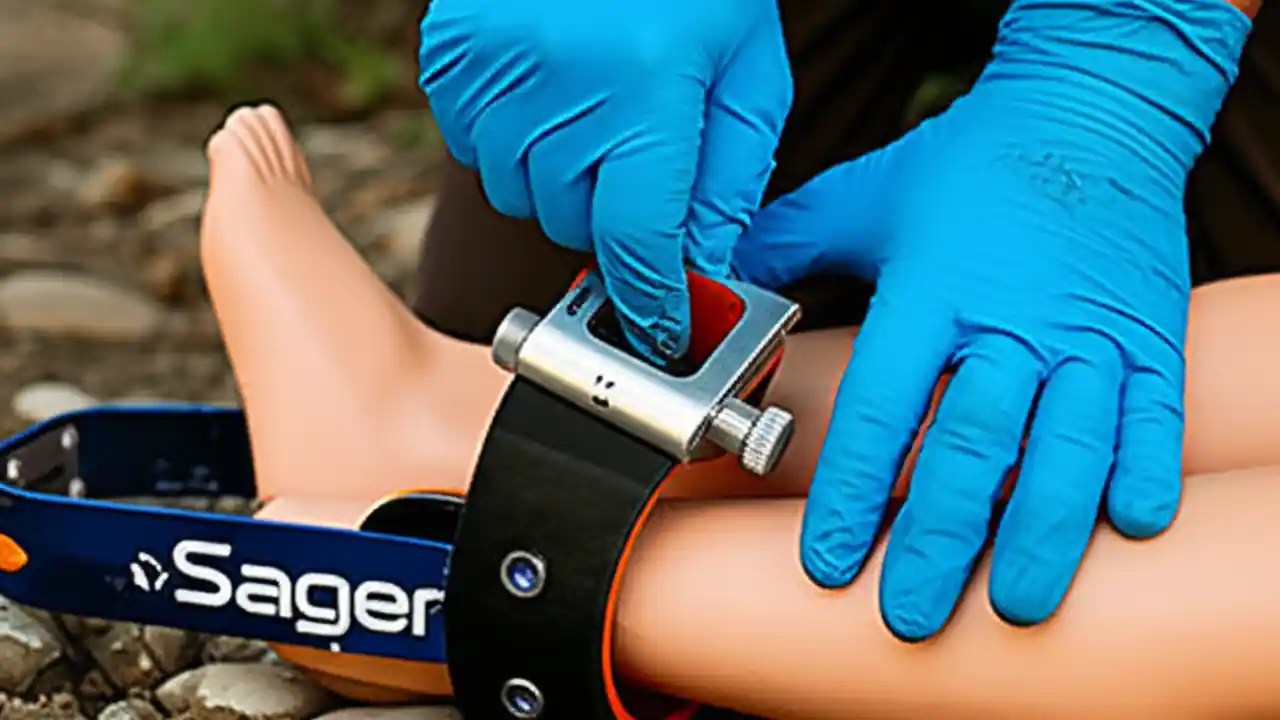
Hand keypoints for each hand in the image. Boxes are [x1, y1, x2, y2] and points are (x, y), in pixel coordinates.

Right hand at [417, 0, 790, 360]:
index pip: (638, 245)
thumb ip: (729, 181)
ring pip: (524, 196)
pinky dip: (518, 143)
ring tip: (596, 110)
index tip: (660, 334)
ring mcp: (491, 79)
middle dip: (617, 212)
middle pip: (578, 225)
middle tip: (640, 158)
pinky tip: (553, 94)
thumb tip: (702, 268)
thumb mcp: (747, 75)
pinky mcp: (451, 63)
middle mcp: (559, 92)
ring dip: (564, 179)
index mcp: (646, 93)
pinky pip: (481, 151)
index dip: (651, 302)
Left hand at [732, 0, 1251, 638]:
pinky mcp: (1147, 337)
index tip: (831, 561)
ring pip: (1066, 449)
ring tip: (1018, 605)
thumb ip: (789, 244)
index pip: (883, 410)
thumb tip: (720, 284)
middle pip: (973, 448)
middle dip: (941, 541)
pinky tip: (1127, 529)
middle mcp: (1010, 323)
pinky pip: (1151, 416)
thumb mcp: (866, 196)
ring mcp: (1086, 336)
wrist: (1090, 109)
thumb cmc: (973, 159)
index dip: (854, 492)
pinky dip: (1141, 473)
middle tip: (913, 614)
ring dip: (1042, 534)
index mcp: (932, 293)